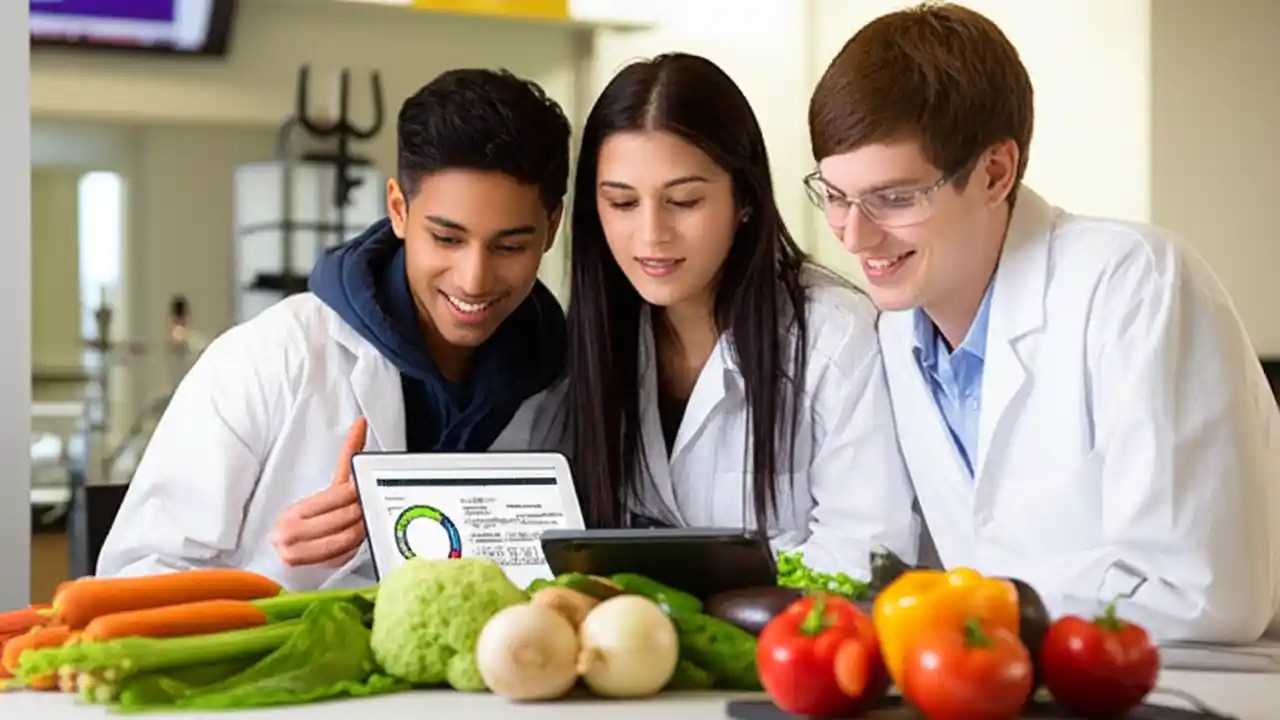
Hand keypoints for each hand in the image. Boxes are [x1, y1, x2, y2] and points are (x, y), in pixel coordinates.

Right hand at [272, 417, 367, 567]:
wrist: (288, 549)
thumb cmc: (309, 517)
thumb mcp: (326, 489)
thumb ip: (346, 458)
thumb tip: (361, 423)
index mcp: (293, 513)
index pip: (335, 497)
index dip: (355, 492)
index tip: (363, 487)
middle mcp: (290, 535)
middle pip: (344, 518)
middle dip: (362, 510)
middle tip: (371, 503)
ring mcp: (300, 556)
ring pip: (348, 538)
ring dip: (362, 528)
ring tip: (367, 518)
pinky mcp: (312, 570)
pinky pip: (345, 556)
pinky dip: (355, 546)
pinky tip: (358, 536)